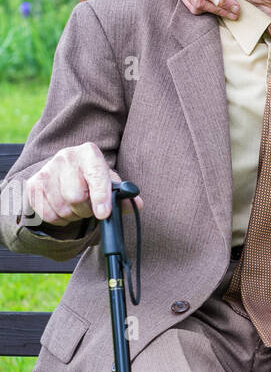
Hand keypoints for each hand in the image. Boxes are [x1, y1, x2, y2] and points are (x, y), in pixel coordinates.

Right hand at [26, 143, 141, 225]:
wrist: (63, 174)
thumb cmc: (91, 179)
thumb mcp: (109, 183)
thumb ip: (123, 195)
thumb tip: (137, 204)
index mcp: (89, 153)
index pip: (95, 175)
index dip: (100, 196)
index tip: (104, 214)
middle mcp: (65, 157)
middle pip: (76, 197)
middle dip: (86, 210)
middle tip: (89, 207)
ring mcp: (46, 170)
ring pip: (62, 208)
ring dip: (73, 215)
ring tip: (76, 206)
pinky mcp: (33, 185)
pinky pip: (48, 214)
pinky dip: (59, 219)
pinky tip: (63, 207)